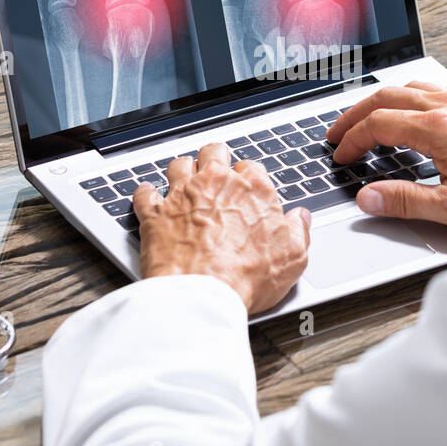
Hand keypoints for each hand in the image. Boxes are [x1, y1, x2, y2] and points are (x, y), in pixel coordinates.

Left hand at [132, 143, 311, 313]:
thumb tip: (301, 219)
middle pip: (214, 153)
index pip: (252, 167)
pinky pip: (145, 193)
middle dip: (215, 159)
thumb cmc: (245, 277)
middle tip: (216, 171)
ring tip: (184, 179)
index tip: (248, 189)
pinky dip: (146, 194)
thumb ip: (298, 232)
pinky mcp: (155, 213)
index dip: (250, 177)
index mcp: (252, 189)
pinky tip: (149, 196)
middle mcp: (216, 183)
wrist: (200, 293)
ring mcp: (182, 195)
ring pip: (179, 164)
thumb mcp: (292, 258)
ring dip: (182, 170)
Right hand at [325, 81, 446, 234]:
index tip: (342, 156)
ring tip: (366, 118)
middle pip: (387, 97)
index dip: (352, 140)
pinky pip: (435, 88)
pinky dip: (409, 96)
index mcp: (439, 129)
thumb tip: (368, 197)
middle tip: (338, 132)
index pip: (378, 124)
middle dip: (355, 114)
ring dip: (381, 100)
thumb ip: (406, 201)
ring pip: (411, 87)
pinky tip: (412, 110)